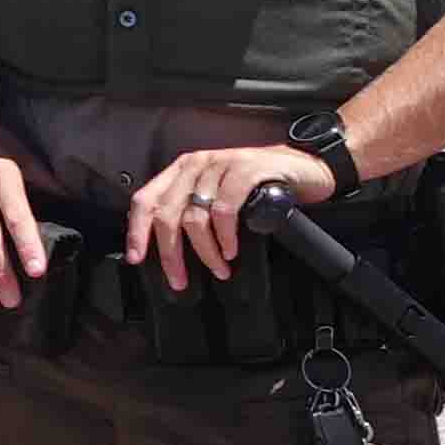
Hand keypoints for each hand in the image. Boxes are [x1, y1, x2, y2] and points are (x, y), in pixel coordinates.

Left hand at [123, 140, 336, 292]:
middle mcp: (196, 165)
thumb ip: (195, 212)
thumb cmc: (261, 186)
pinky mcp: (246, 170)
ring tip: (218, 268)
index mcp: (182, 171)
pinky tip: (231, 250)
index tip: (137, 259)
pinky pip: (224, 208)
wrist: (307, 167)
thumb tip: (172, 250)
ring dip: (204, 250)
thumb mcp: (218, 196)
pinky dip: (225, 235)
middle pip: (167, 214)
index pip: (145, 200)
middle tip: (180, 279)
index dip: (137, 231)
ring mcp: (220, 165)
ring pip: (195, 216)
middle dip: (170, 253)